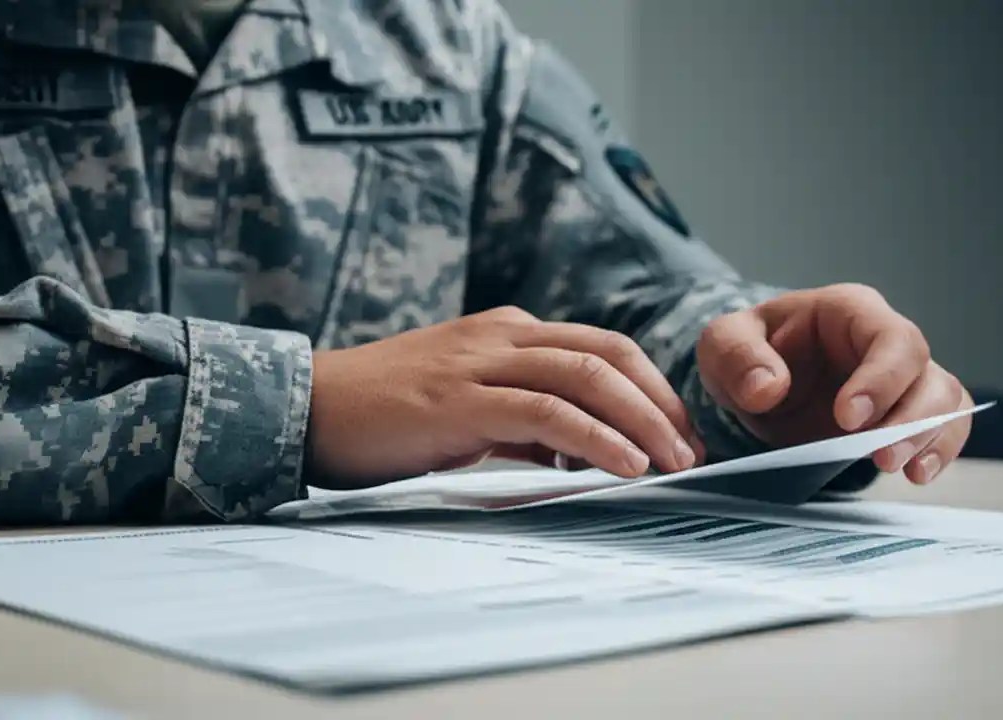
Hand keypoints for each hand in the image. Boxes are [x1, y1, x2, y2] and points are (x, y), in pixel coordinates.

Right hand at [305, 306, 704, 488]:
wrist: (311, 407)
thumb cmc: (386, 414)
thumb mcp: (467, 408)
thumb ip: (521, 421)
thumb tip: (575, 453)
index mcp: (507, 333)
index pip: (601, 347)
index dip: (651, 387)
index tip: (677, 433)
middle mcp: (502, 336)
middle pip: (608, 353)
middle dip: (660, 402)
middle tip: (691, 450)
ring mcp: (481, 362)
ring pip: (587, 376)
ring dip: (642, 420)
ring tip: (673, 462)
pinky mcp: (461, 399)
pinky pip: (546, 412)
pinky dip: (595, 437)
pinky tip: (623, 465)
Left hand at [697, 284, 972, 484]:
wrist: (754, 378)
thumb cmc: (747, 351)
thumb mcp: (723, 343)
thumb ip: (738, 357)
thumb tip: (767, 388)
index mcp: (848, 311)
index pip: (888, 338)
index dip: (879, 379)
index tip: (848, 418)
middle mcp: (884, 340)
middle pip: (925, 373)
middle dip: (910, 419)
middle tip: (878, 456)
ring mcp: (900, 378)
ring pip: (944, 400)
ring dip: (929, 438)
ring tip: (895, 468)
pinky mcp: (902, 413)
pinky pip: (941, 426)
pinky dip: (937, 450)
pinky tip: (916, 475)